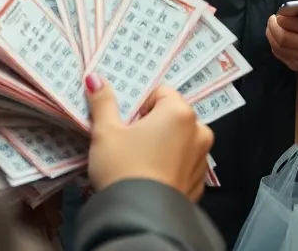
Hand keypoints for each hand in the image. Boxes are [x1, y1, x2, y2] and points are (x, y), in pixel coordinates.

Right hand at [85, 75, 213, 201]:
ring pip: (179, 140)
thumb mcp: (106, 132)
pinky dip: (170, 165)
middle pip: (171, 116)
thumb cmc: (123, 170)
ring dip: (163, 144)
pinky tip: (150, 176)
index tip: (126, 123)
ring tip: (138, 161)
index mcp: (179, 113)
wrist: (137, 217)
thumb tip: (96, 79)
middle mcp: (199, 131)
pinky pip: (183, 164)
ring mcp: (202, 158)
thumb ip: (103, 102)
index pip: (160, 92)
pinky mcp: (199, 182)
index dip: (140, 106)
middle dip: (152, 125)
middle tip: (129, 142)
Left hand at [266, 13, 297, 72]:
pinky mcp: (297, 67)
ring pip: (279, 47)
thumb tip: (286, 11)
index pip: (295, 24)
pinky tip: (274, 38)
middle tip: (272, 20)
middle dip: (273, 26)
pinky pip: (280, 55)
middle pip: (284, 37)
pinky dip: (274, 45)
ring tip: (271, 28)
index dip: (282, 18)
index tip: (278, 14)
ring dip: (270, 35)